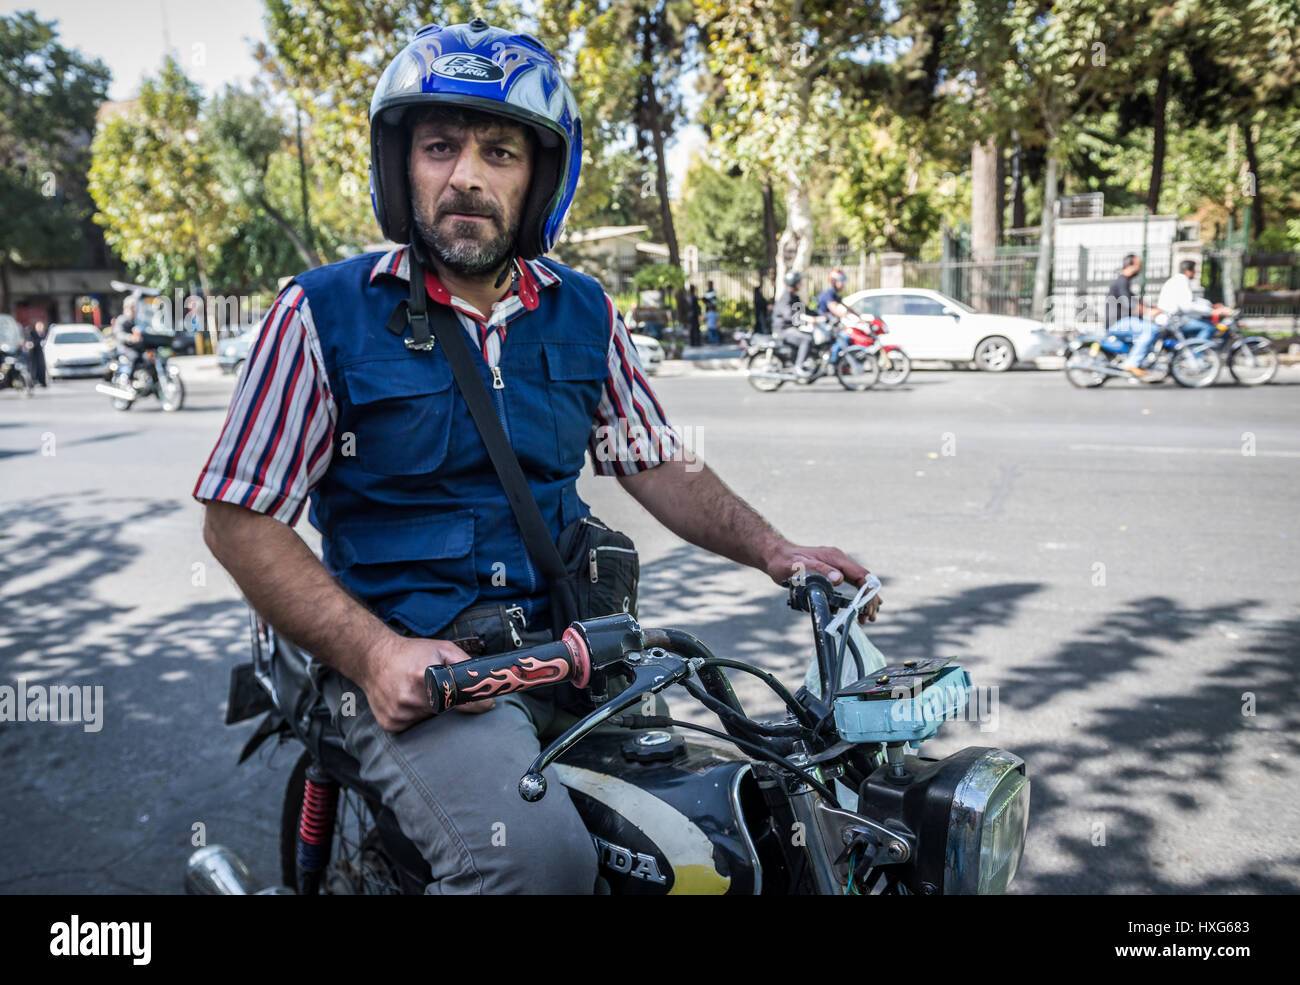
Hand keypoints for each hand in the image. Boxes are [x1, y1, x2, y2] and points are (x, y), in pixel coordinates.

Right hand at [360, 633, 493, 732]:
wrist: (374, 658)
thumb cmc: (411, 653)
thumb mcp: (442, 649)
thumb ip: (464, 663)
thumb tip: (483, 680)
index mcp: (423, 677)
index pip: (458, 699)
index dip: (476, 703)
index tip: (488, 705)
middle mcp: (410, 697)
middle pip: (444, 710)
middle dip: (445, 701)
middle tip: (435, 688)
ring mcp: (399, 713)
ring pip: (428, 719)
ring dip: (429, 708)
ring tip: (417, 691)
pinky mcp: (391, 723)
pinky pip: (413, 725)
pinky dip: (415, 716)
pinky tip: (407, 700)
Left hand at [762, 541, 883, 622]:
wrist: (776, 555)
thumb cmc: (785, 561)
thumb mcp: (800, 566)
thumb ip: (819, 570)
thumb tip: (838, 579)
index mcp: (835, 557)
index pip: (860, 575)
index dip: (868, 591)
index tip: (869, 607)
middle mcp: (839, 560)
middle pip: (863, 580)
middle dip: (869, 599)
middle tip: (869, 617)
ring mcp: (836, 566)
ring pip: (859, 583)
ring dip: (865, 600)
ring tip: (867, 617)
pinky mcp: (831, 572)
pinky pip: (851, 584)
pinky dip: (857, 596)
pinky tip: (859, 607)